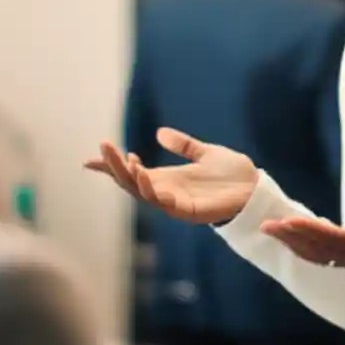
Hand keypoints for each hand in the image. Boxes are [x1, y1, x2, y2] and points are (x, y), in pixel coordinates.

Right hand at [84, 127, 257, 224]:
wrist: (256, 188)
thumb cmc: (233, 174)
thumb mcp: (205, 153)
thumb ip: (184, 145)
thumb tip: (160, 133)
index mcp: (168, 179)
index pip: (133, 173)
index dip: (112, 167)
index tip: (89, 159)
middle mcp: (167, 191)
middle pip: (131, 182)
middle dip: (115, 166)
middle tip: (103, 146)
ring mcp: (176, 202)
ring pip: (143, 192)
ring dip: (130, 176)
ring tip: (123, 157)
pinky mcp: (188, 211)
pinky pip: (163, 202)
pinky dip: (151, 189)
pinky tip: (144, 174)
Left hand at [261, 205, 344, 274]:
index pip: (333, 239)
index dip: (309, 231)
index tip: (287, 221)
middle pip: (318, 250)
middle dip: (292, 238)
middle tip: (266, 225)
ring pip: (317, 255)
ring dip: (293, 243)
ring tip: (273, 230)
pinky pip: (323, 256)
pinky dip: (305, 247)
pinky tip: (295, 237)